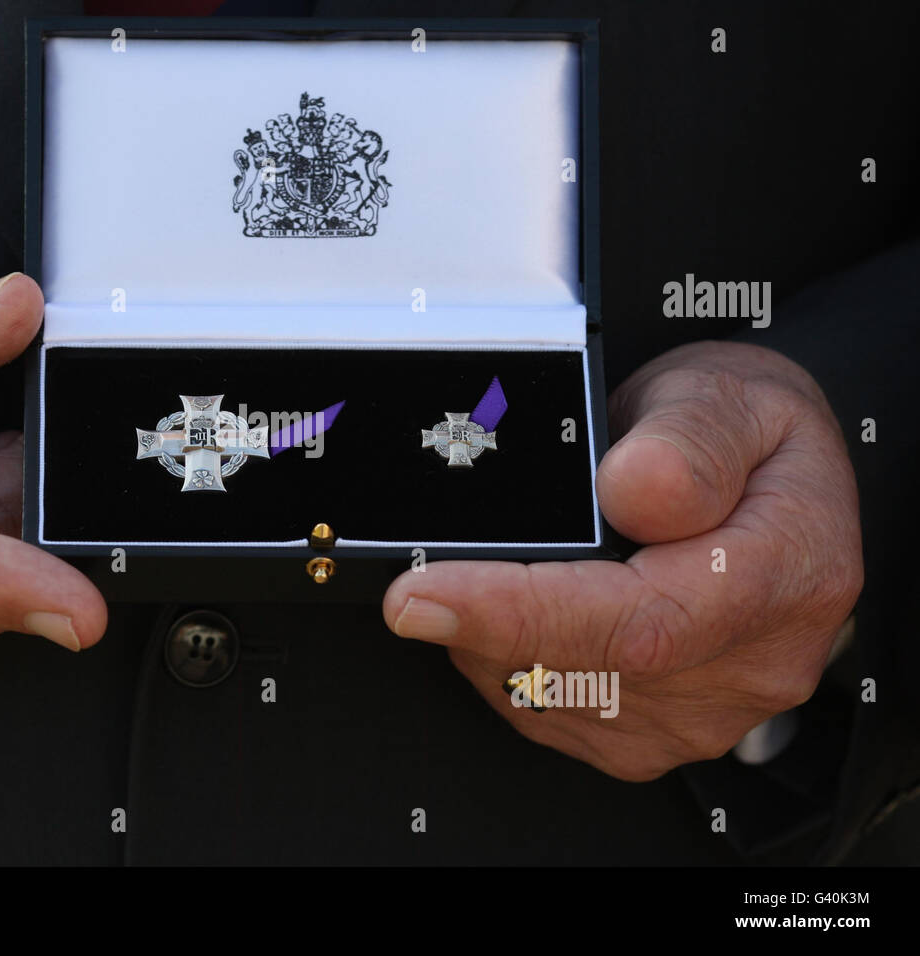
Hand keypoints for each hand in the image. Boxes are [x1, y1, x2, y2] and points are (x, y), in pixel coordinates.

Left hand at [383, 341, 862, 779]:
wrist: (770, 482)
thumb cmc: (749, 437)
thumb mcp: (731, 396)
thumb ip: (688, 440)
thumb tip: (632, 492)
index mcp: (783, 574)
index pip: (639, 623)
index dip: (517, 614)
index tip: (423, 594)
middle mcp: (751, 663)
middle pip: (582, 671)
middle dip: (478, 620)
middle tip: (428, 563)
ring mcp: (704, 710)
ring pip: (551, 701)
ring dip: (487, 642)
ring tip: (492, 567)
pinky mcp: (656, 732)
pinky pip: (551, 715)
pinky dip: (506, 663)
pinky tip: (510, 611)